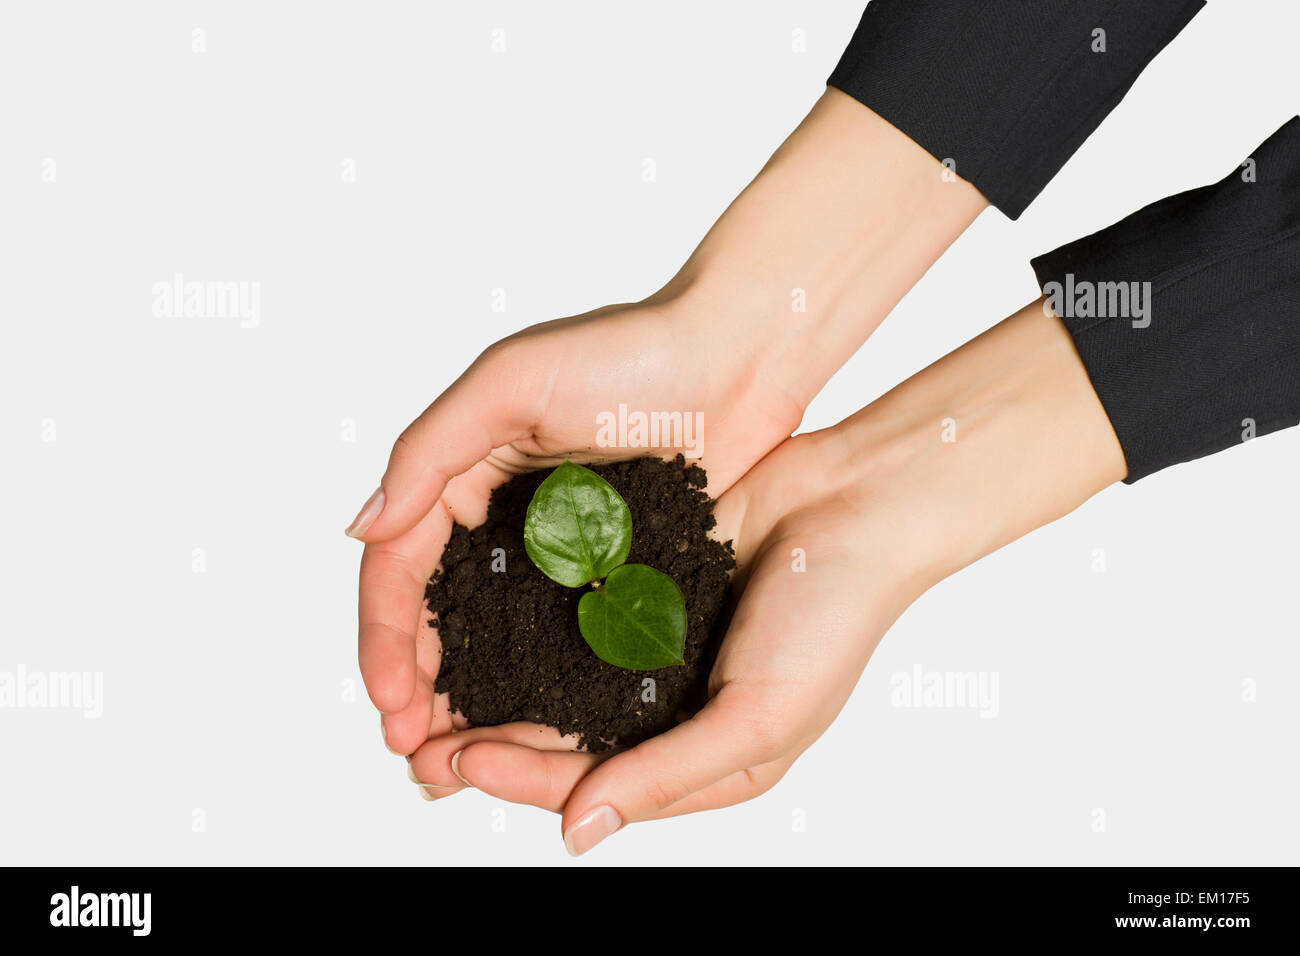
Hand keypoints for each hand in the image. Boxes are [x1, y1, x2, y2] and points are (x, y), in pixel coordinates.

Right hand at [350, 89, 987, 756]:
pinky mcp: (612, 568)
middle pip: (437, 611)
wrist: (739, 355)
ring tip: (449, 756)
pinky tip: (524, 723)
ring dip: (463, 692)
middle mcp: (502, 515)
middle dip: (414, 680)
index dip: (385, 635)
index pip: (400, 564)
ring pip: (492, 633)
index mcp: (464, 470)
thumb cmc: (628, 351)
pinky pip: (559, 633)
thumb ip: (429, 452)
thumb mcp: (511, 382)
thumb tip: (357, 532)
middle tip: (408, 747)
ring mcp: (557, 546)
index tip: (388, 702)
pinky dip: (532, 679)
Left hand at [406, 300, 1126, 853]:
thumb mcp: (760, 721)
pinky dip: (530, 617)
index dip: (525, 780)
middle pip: (563, 738)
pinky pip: (575, 607)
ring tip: (430, 689)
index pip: (595, 783)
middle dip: (493, 745)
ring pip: (557, 675)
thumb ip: (667, 776)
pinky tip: (480, 614)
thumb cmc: (835, 619)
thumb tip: (580, 831)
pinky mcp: (645, 578)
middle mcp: (672, 700)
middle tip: (417, 744)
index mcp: (704, 751)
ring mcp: (656, 637)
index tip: (460, 764)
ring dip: (499, 686)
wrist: (860, 503)